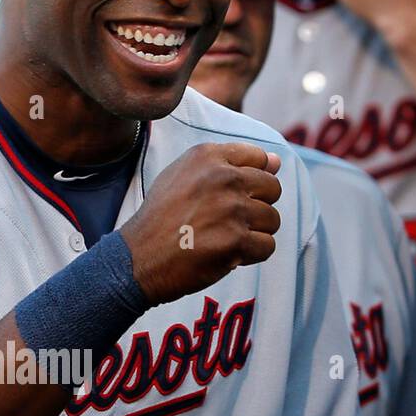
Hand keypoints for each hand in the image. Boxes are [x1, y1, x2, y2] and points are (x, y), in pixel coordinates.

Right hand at [120, 141, 281, 304]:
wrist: (138, 258)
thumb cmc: (161, 218)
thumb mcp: (181, 175)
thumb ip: (228, 164)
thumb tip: (277, 162)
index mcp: (209, 157)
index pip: (260, 159)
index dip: (252, 182)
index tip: (233, 197)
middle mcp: (223, 178)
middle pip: (272, 189)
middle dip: (256, 208)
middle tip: (228, 222)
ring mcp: (232, 209)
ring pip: (272, 220)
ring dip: (254, 233)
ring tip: (225, 239)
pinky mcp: (236, 241)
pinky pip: (267, 246)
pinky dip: (251, 255)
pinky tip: (227, 254)